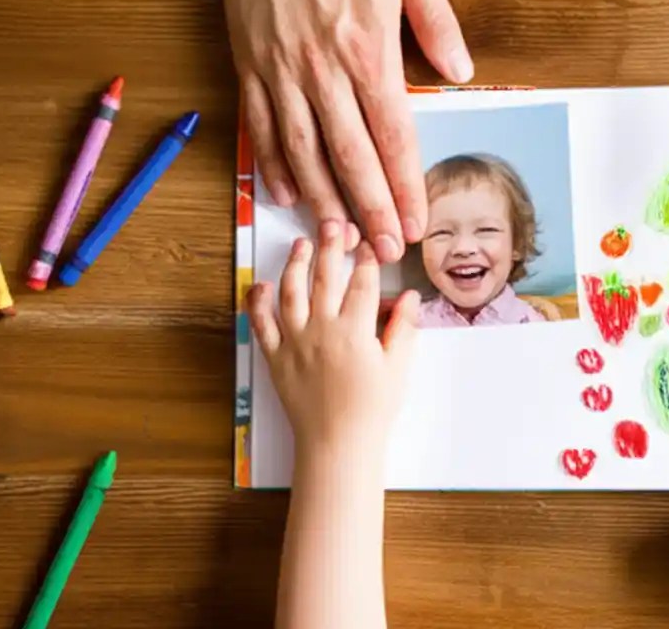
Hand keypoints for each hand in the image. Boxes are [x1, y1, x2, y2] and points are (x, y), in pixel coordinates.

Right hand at [219, 0, 473, 262]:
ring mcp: (281, 70)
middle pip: (350, 157)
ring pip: (304, 151)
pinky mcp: (249, 63)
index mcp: (368, 49)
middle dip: (370, 211)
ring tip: (340, 238)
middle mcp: (322, 69)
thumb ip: (437, 22)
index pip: (393, 135)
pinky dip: (274, 165)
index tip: (414, 225)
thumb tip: (461, 73)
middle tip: (382, 252)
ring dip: (324, 201)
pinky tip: (287, 195)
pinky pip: (261, 125)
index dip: (405, 186)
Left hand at [247, 220, 420, 455]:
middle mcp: (322, 329)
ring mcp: (295, 342)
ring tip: (302, 244)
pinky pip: (262, 324)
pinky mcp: (277, 358)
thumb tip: (409, 298)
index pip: (363, 284)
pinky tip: (261, 285)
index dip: (368, 261)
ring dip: (297, 264)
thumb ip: (402, 329)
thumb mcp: (398, 368)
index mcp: (355, 331)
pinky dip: (259, 302)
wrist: (337, 444)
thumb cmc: (371, 410)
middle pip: (326, 278)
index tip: (370, 245)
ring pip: (292, 292)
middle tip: (335, 225)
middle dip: (331, 247)